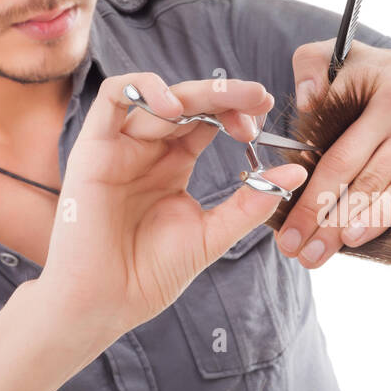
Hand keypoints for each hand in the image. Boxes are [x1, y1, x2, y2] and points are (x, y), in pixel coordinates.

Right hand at [37, 72, 307, 344]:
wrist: (105, 302)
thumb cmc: (150, 274)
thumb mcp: (211, 235)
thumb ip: (250, 204)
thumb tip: (296, 174)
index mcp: (175, 164)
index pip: (209, 120)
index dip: (238, 112)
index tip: (265, 121)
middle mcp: (148, 149)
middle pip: (189, 102)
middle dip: (228, 94)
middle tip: (261, 98)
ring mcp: (121, 146)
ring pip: (159, 94)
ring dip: (199, 92)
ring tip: (230, 102)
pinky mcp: (94, 147)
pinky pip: (113, 96)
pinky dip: (145, 88)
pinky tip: (175, 107)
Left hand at [277, 41, 390, 266]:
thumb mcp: (351, 54)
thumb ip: (312, 66)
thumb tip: (303, 105)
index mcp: (370, 86)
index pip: (330, 139)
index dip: (303, 180)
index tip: (276, 208)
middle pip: (349, 169)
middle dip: (315, 213)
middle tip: (289, 246)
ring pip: (377, 187)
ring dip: (343, 226)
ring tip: (315, 254)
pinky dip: (379, 218)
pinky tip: (354, 239)